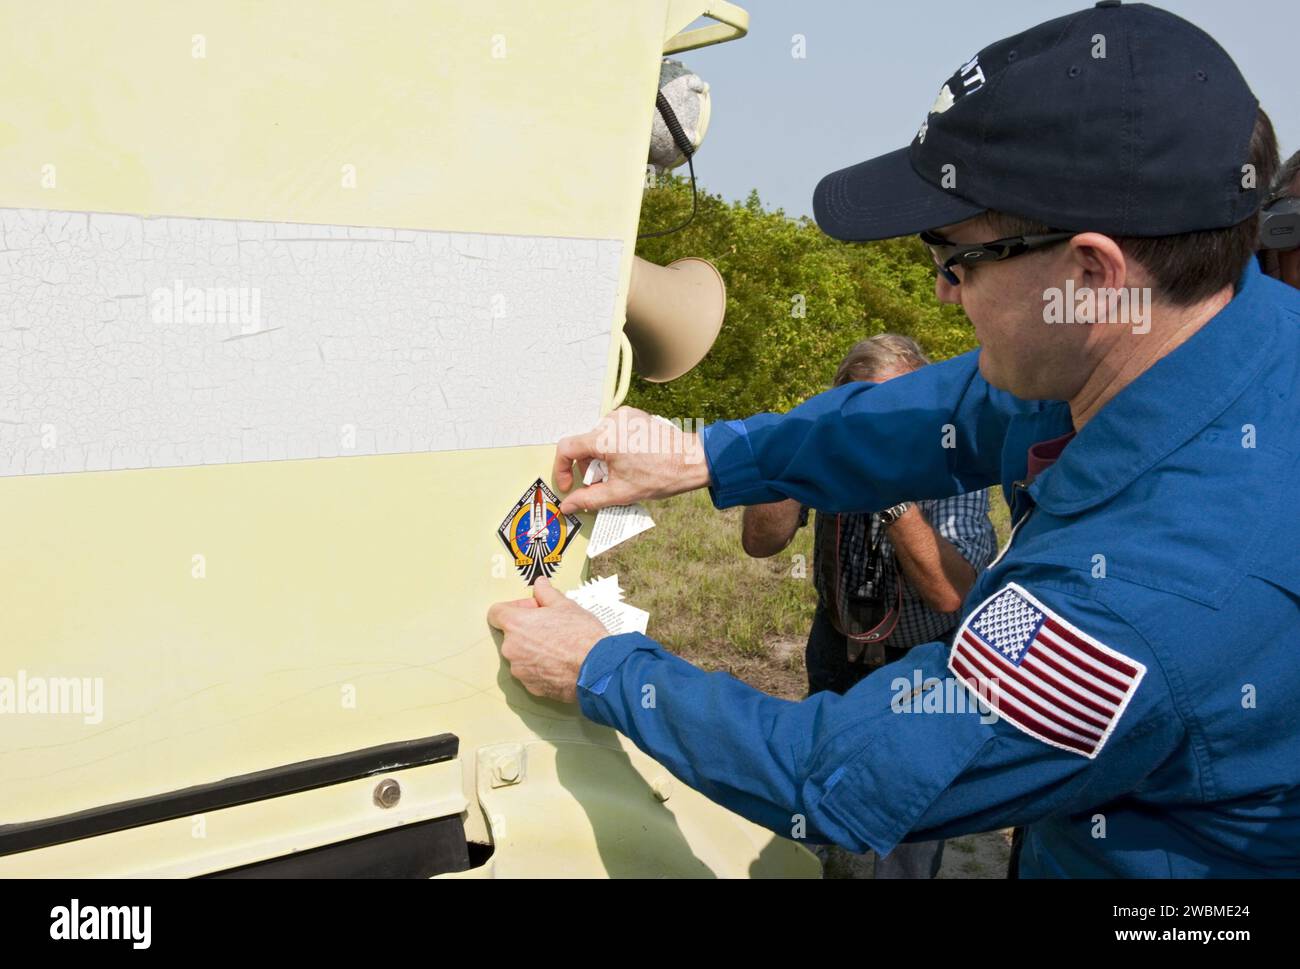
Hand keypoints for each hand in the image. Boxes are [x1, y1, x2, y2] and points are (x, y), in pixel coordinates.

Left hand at [486, 578, 609, 702]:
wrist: (597, 670)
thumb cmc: (581, 635)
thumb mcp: (566, 606)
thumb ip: (546, 594)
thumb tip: (540, 583)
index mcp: (516, 625)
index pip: (496, 613)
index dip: (514, 608)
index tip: (533, 610)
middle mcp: (511, 649)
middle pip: (511, 635)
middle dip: (528, 630)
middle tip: (552, 627)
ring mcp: (520, 671)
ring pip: (521, 656)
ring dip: (534, 650)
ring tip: (559, 648)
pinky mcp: (531, 688)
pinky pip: (531, 673)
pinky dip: (541, 668)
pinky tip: (561, 663)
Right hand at [552, 406, 710, 514]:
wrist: (691, 460)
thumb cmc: (659, 475)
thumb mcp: (620, 492)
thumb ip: (589, 499)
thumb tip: (567, 506)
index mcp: (604, 439)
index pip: (567, 448)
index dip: (562, 469)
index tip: (569, 485)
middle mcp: (611, 421)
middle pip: (583, 444)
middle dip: (586, 467)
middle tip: (599, 484)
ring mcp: (623, 415)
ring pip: (597, 438)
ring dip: (599, 458)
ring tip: (617, 474)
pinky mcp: (633, 414)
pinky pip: (611, 431)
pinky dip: (611, 447)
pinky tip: (627, 461)